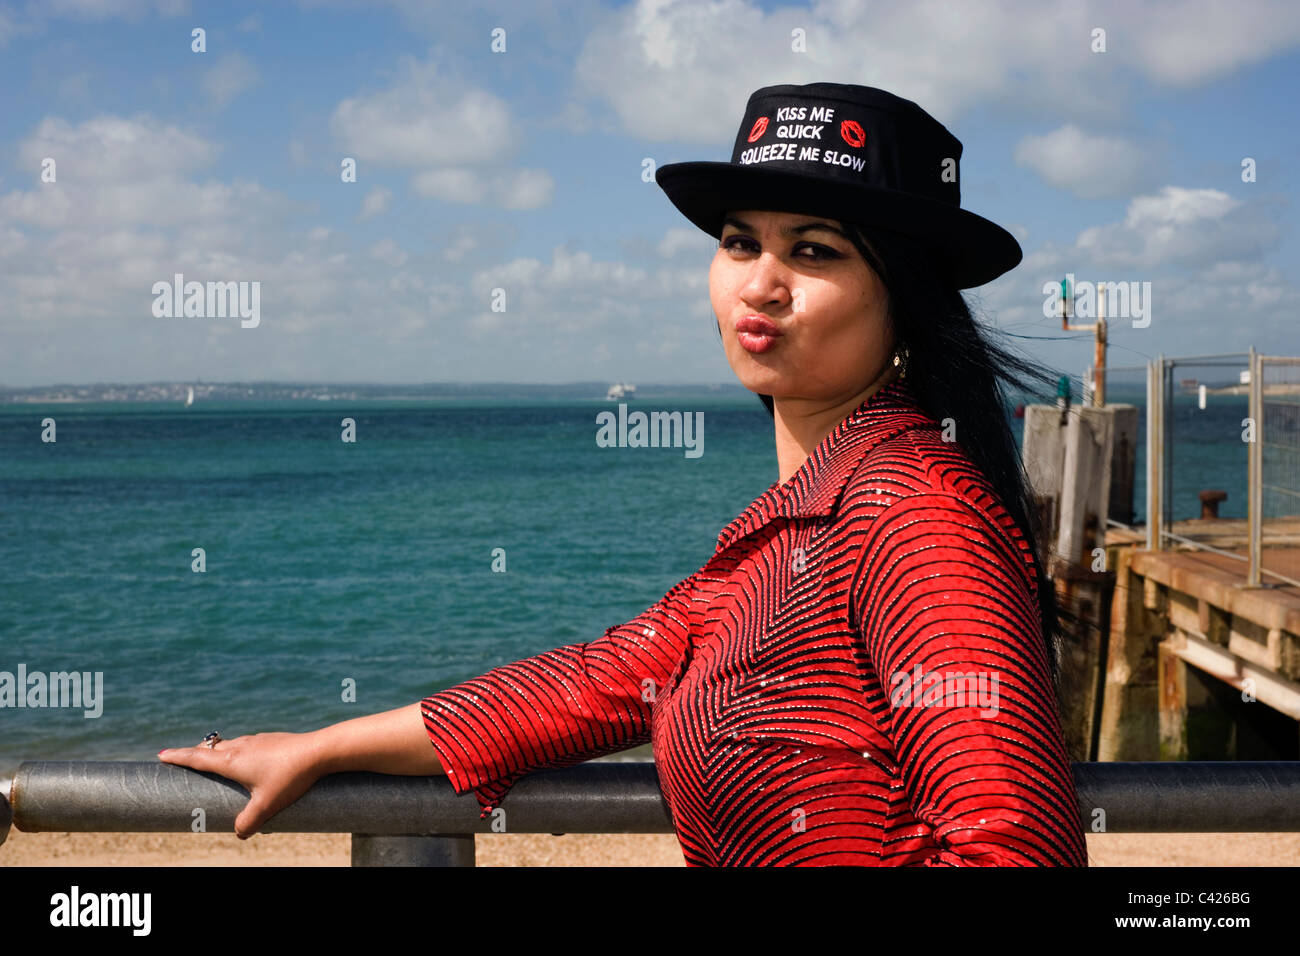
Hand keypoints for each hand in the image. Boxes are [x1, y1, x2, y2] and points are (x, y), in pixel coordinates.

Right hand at [158, 731, 324, 839]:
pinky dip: (238, 751)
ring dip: (217, 752)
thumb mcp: (267, 805)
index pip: (197, 758)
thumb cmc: (291, 777)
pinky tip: (249, 760)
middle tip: (184, 760)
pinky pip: (247, 744)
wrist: (320, 751)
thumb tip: (238, 834)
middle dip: (195, 754)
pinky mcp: (271, 739)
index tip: (161, 754)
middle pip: (210, 749)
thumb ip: (248, 822)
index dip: (178, 757)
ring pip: (229, 744)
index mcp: (233, 761)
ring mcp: (257, 740)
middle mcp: (241, 746)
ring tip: (214, 761)